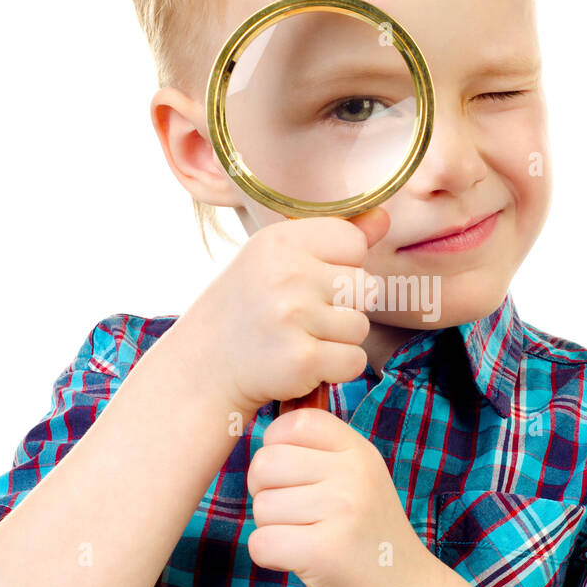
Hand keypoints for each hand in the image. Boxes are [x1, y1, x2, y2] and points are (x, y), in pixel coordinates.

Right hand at [174, 207, 390, 420]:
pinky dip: (336, 369)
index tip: (309, 282)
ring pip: (361, 327)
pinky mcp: (302, 359)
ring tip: (299, 339)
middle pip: (366, 286)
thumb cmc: (248, 308)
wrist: (203, 366)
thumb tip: (383, 217)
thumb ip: (333, 239)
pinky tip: (304, 363)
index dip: (341, 267)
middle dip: (344, 306)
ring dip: (338, 340)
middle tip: (303, 317)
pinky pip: (354, 361)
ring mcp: (293, 317)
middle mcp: (287, 273)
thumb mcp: (278, 260)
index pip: (354, 242)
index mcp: (281, 240)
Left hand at [246, 406, 434, 586]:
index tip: (293, 478)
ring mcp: (341, 512)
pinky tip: (302, 561)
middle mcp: (353, 474)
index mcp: (359, 451)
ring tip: (310, 540)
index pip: (292, 423)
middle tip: (299, 516)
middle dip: (267, 494)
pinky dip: (272, 558)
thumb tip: (269, 430)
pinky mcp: (325, 552)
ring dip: (274, 530)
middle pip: (264, 465)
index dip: (276, 449)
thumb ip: (321, 453)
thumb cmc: (370, 537)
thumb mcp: (359, 480)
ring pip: (261, 508)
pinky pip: (262, 543)